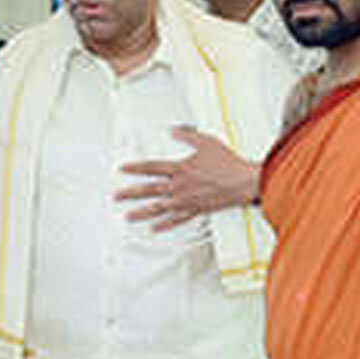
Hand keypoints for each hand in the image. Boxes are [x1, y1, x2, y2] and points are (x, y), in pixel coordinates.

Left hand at [115, 126, 259, 231]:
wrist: (243, 182)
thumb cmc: (227, 163)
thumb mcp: (206, 142)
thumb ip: (187, 135)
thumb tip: (174, 130)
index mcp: (180, 169)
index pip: (151, 168)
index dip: (134, 168)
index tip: (121, 169)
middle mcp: (179, 186)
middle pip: (149, 190)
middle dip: (130, 193)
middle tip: (116, 196)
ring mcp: (186, 200)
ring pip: (158, 208)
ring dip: (141, 212)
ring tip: (127, 216)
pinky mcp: (196, 210)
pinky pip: (176, 220)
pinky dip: (164, 225)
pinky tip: (154, 228)